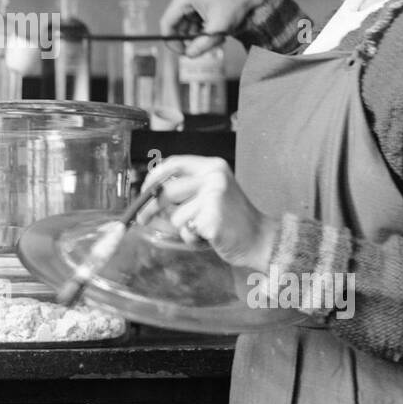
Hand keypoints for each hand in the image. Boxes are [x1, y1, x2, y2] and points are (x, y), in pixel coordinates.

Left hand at [137, 155, 278, 271]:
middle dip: (149, 207)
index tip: (144, 190)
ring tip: (203, 228)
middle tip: (142, 218)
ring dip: (183, 228)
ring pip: (176, 216)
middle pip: (167, 191)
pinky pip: (186, 231)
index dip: (154, 177)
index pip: (174, 164)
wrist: (261, 239)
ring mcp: (214, 198)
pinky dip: (192, 239)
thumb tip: (149, 193)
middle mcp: (214, 178)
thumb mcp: (214, 191)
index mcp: (213, 167)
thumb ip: (188, 187)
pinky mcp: (212, 219)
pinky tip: (209, 237)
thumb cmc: (233, 218)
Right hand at [159, 0, 270, 56]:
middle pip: (177, 25)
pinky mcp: (195, 2)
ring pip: (185, 26)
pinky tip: (217, 28)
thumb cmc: (236, 5)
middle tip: (207, 44)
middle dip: (191, 38)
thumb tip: (188, 55)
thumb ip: (201, 45)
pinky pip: (192, 22)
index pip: (167, 23)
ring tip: (217, 35)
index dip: (172, 41)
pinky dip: (203, 29)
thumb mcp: (218, 29)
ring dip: (199, 35)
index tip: (182, 53)